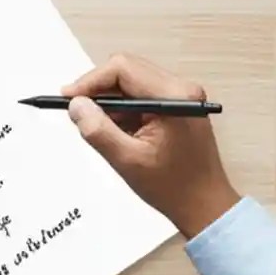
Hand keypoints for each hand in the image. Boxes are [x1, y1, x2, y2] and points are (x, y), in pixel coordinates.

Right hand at [62, 54, 240, 238]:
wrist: (206, 205)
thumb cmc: (174, 188)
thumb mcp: (128, 161)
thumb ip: (99, 131)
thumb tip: (76, 105)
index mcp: (173, 97)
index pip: (122, 68)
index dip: (91, 81)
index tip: (69, 99)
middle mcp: (180, 89)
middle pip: (126, 70)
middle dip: (99, 91)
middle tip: (80, 114)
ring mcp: (181, 96)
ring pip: (131, 82)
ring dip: (111, 102)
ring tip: (105, 132)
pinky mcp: (177, 105)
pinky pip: (141, 95)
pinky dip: (123, 110)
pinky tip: (121, 134)